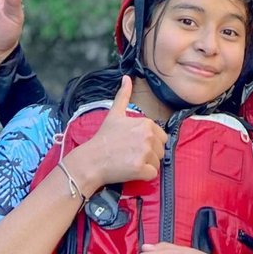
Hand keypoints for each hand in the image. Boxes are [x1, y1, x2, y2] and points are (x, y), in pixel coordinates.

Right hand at [67, 76, 166, 192]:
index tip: (133, 145)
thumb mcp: (114, 113)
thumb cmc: (103, 138)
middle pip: (160, 150)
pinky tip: (130, 170)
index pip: (161, 137)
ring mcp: (145, 153)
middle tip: (130, 154)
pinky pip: (152, 174)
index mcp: (146, 123)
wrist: (91, 160)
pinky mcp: (142, 168)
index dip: (149, 143)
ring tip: (129, 161)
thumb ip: (123, 95)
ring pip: (157, 162)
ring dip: (146, 165)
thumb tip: (127, 77)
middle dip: (148, 155)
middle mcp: (148, 136)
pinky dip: (143, 175)